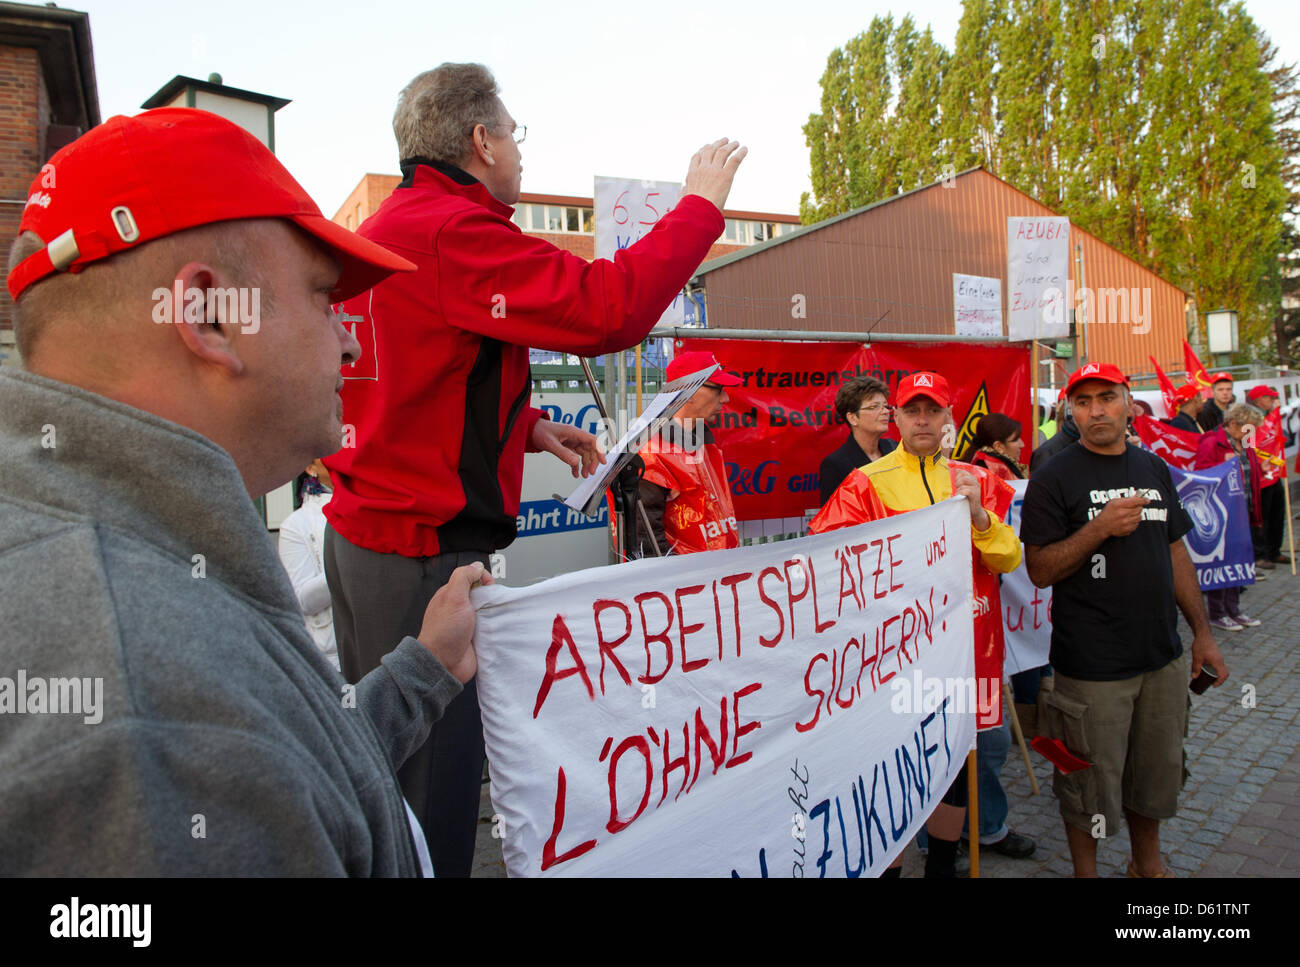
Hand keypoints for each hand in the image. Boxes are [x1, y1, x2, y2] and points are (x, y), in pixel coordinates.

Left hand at [417, 562, 492, 682]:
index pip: (472, 579)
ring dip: (495, 613)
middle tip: (493, 603)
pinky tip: (498, 628)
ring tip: (496, 616)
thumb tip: (476, 566)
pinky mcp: (477, 638)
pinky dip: (497, 627)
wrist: (444, 664)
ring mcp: (469, 624)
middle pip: (483, 595)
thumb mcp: (452, 597)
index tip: (490, 585)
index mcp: (451, 596)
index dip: (483, 579)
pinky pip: (492, 628)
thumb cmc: (444, 632)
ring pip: (489, 611)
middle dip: (492, 597)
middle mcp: (460, 609)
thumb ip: (463, 577)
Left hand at [531, 418, 605, 477]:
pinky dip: (577, 466)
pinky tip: (575, 473)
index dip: (599, 450)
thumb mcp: (551, 443)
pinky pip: (576, 458)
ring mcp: (572, 442)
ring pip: (585, 454)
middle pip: (591, 449)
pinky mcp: (568, 447)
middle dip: (593, 461)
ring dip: (586, 465)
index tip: (603, 461)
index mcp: (574, 432)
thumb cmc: (540, 431)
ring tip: (584, 475)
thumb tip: (575, 462)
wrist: (532, 430)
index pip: (592, 440)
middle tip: (591, 472)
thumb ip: (563, 453)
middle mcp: (575, 437)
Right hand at [680, 137, 747, 212]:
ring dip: (730, 146)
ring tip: (736, 143)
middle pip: (710, 150)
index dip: (703, 150)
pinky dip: (740, 153)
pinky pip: (734, 160)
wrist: (698, 213)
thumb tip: (683, 189)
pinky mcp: (725, 176)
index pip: (697, 157)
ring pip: (722, 152)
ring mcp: (713, 171)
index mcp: (692, 174)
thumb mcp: (683, 199)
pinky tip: (745, 149)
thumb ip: (684, 192)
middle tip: (724, 140)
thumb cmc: (690, 210)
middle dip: (717, 144)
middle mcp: (702, 169)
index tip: (708, 146)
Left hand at [953, 470, 989, 530]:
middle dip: (957, 482)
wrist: (975, 511)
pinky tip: (959, 497)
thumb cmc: (967, 500)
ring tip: (959, 494)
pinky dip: (960, 493)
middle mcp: (976, 482)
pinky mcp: (976, 495)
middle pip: (963, 476)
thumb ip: (960, 481)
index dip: (957, 476)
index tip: (956, 484)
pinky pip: (966, 490)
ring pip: (964, 481)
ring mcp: (976, 488)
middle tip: (958, 490)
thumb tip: (955, 470)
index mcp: (972, 480)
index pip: (963, 472)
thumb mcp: (963, 489)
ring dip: (959, 488)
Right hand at [1094, 495, 1148, 537]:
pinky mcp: (1127, 530)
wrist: (1102, 526)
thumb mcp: (1114, 502)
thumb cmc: (1108, 512)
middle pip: (1139, 509)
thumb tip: (1138, 496)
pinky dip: (1134, 522)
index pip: (1135, 501)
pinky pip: (1136, 524)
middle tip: (1134, 507)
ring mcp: (1125, 523)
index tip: (1147, 500)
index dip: (1143, 500)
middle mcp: (1122, 514)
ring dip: (1136, 515)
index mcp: (1118, 505)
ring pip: (1139, 517)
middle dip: (1138, 507)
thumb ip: (1126, 499)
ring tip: (1130, 514)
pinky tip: (1128, 521)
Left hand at [1190, 629, 1228, 686]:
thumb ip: (1195, 668)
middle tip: (1212, 683)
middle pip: (1225, 673)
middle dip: (1220, 680)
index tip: (1213, 686)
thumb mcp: (1196, 658)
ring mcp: (1219, 657)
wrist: (1203, 634)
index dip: (1220, 682)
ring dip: (1217, 674)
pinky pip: (1219, 664)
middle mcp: (1220, 660)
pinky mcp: (1216, 655)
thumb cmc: (1200, 645)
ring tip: (1208, 678)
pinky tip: (1207, 669)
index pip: (1223, 675)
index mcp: (1218, 662)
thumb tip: (1194, 678)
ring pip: (1222, 668)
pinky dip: (1215, 669)